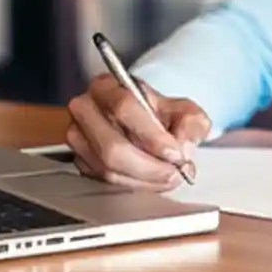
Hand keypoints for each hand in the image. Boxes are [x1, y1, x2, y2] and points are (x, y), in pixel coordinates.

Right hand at [65, 75, 211, 191]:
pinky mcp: (80, 160)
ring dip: (143, 179)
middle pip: (112, 147)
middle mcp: (86, 109)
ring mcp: (79, 137)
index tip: (175, 152)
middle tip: (173, 171)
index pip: (124, 108)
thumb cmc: (159, 114)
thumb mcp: (184, 111)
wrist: (143, 123)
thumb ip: (191, 123)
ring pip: (108, 168)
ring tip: (167, 176)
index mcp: (108, 86)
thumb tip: (184, 144)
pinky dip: (134, 185)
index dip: (152, 136)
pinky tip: (151, 180)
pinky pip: (105, 181)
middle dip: (149, 166)